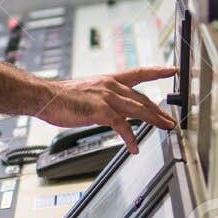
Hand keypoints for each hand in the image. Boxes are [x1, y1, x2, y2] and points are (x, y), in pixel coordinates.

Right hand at [34, 67, 177, 153]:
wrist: (45, 97)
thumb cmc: (61, 97)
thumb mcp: (88, 93)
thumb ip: (105, 100)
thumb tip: (115, 111)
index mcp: (108, 80)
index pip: (138, 73)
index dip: (157, 71)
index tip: (172, 70)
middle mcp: (111, 86)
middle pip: (143, 97)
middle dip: (159, 110)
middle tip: (170, 120)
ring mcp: (106, 97)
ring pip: (139, 109)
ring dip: (155, 120)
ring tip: (166, 128)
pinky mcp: (100, 111)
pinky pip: (122, 126)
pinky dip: (130, 138)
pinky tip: (134, 147)